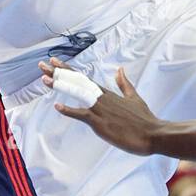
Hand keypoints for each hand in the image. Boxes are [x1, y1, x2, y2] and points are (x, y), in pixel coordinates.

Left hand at [40, 58, 160, 155]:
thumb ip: (124, 84)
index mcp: (107, 93)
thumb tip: (119, 69)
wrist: (153, 134)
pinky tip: (57, 106)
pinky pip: (82, 115)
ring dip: (60, 85)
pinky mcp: (100, 122)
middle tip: (42, 65)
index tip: (55, 61)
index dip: (68, 70)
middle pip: (76, 82)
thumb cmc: (145, 119)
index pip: (83, 78)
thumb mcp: (134, 97)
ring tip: (45, 79)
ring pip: (77, 93)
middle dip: (58, 73)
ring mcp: (100, 109)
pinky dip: (70, 110)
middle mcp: (102, 98)